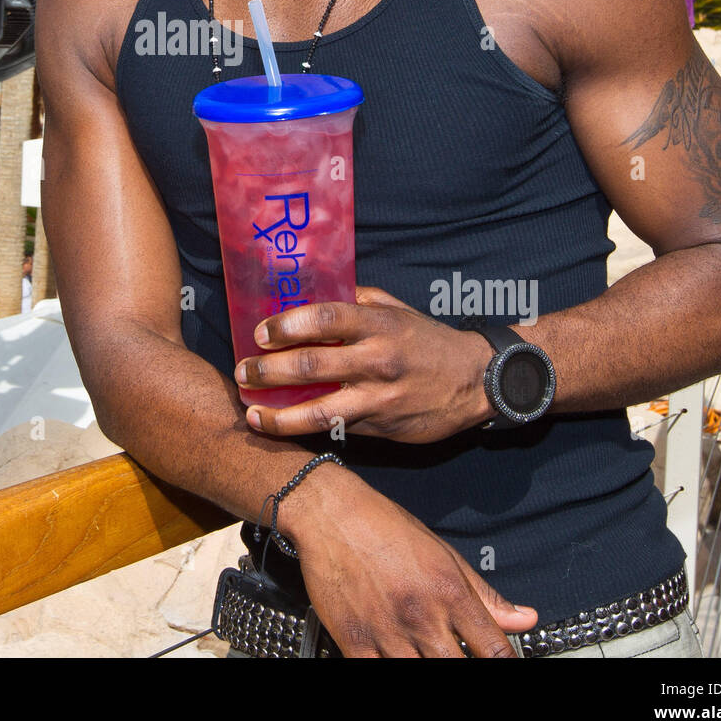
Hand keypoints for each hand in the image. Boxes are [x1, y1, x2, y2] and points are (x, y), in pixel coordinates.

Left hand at [234, 285, 490, 441]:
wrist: (477, 381)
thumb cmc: (429, 340)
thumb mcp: (397, 309)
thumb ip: (358, 301)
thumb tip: (314, 291)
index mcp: (379, 324)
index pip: (325, 318)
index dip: (288, 325)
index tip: (260, 332)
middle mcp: (377, 360)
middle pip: (312, 366)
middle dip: (269, 370)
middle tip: (243, 371)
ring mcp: (378, 398)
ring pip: (320, 410)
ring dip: (279, 413)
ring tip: (252, 412)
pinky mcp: (381, 426)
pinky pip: (337, 429)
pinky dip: (305, 429)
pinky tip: (280, 427)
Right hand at [284, 463, 536, 656]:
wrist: (330, 514)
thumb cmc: (384, 527)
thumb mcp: (443, 553)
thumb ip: (485, 593)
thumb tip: (525, 619)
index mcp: (449, 591)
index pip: (494, 651)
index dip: (503, 663)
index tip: (500, 663)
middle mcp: (422, 615)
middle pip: (458, 669)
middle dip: (461, 666)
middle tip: (452, 654)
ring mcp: (388, 633)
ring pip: (421, 676)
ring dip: (426, 666)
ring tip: (423, 650)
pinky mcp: (355, 642)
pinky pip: (379, 675)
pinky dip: (391, 669)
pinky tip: (395, 655)